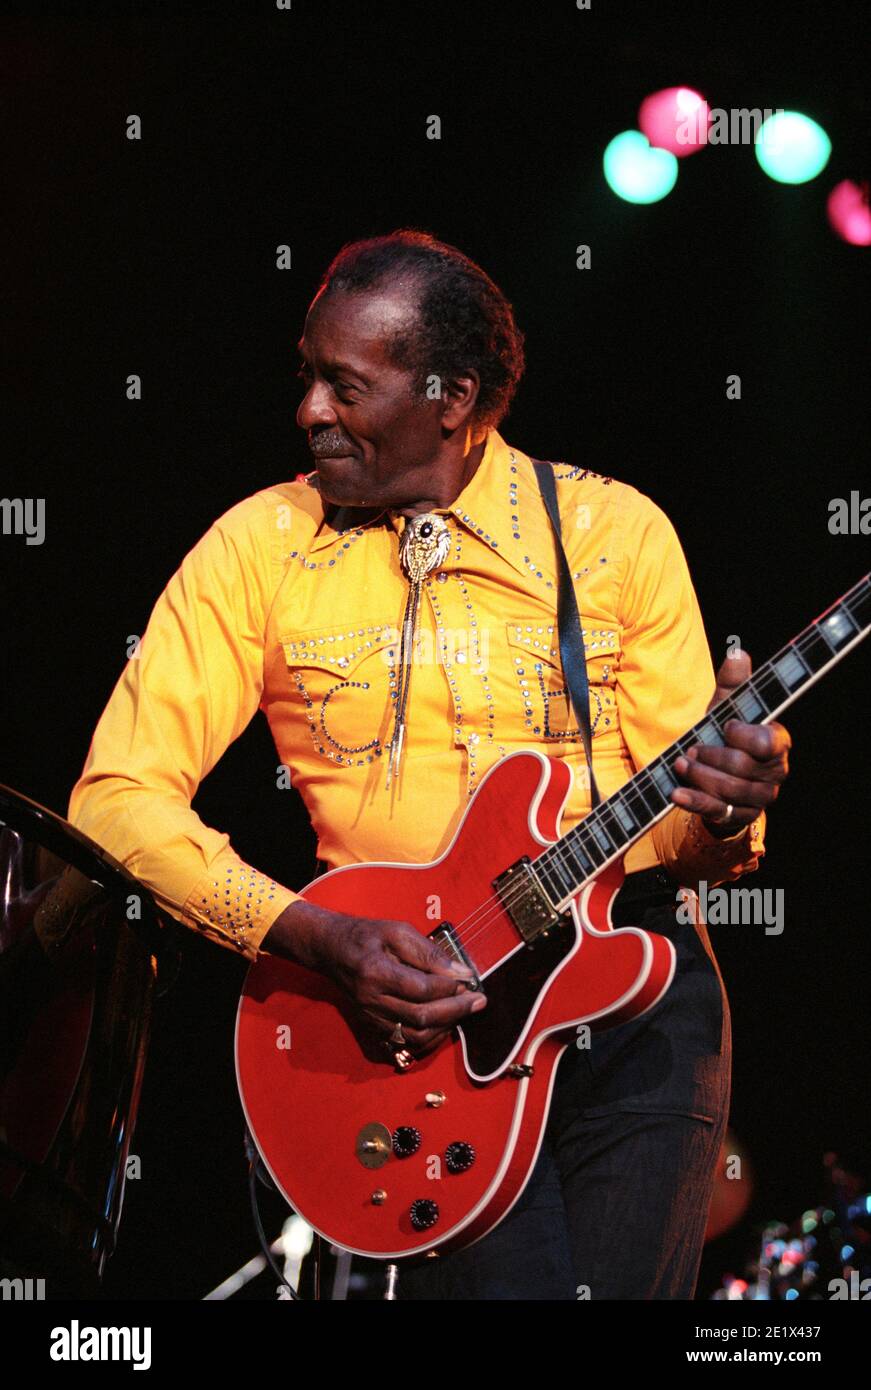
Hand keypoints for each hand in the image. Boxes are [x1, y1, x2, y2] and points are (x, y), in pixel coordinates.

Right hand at [263, 899, 486, 1054]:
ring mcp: (371, 1017)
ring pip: (415, 1036)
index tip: (468, 979)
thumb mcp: (397, 931)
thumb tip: (461, 972)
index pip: (421, 989)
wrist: (331, 950)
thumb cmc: (366, 936)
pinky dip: (429, 1038)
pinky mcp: (372, 1026)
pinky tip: (444, 1023)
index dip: (449, 987)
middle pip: (421, 1017)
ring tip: (463, 1011)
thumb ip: (429, 953)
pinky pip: (405, 1043)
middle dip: (456, 1010)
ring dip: (445, 1027)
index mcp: (375, 972)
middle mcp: (371, 1000)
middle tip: (478, 1000)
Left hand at [670, 649, 790, 833]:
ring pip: (730, 790)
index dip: (744, 735)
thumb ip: (733, 684)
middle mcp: (775, 772)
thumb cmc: (724, 736)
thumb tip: (738, 651)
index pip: (767, 742)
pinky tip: (676, 792)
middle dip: (712, 756)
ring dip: (700, 775)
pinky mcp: (740, 817)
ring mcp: (759, 798)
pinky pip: (718, 812)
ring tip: (680, 763)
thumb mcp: (726, 709)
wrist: (716, 775)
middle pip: (743, 767)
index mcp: (777, 742)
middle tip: (690, 748)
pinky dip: (694, 801)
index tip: (725, 726)